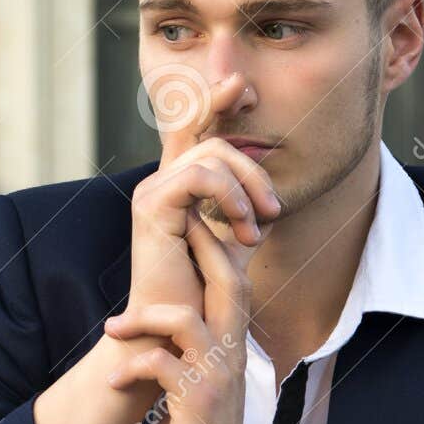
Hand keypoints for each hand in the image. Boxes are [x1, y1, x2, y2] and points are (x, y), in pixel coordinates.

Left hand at [104, 197, 269, 423]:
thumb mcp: (201, 378)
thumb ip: (190, 347)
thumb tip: (161, 320)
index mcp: (232, 341)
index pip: (232, 279)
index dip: (214, 245)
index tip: (187, 221)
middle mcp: (231, 350)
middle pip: (228, 281)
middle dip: (198, 248)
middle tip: (170, 228)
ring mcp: (216, 374)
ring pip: (184, 319)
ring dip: (142, 317)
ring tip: (112, 329)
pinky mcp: (196, 400)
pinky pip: (159, 366)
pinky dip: (129, 369)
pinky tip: (114, 384)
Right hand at [126, 70, 279, 317]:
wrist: (172, 336)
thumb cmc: (201, 298)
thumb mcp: (232, 248)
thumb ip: (245, 216)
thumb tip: (269, 197)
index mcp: (176, 187)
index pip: (193, 126)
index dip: (216, 98)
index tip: (244, 87)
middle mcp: (159, 182)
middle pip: (214, 138)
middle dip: (254, 168)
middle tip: (273, 211)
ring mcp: (151, 191)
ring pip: (212, 152)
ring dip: (247, 187)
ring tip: (256, 228)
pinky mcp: (152, 206)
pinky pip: (201, 174)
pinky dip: (231, 197)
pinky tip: (242, 229)